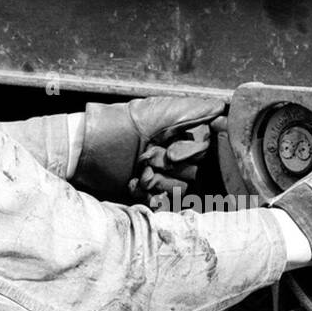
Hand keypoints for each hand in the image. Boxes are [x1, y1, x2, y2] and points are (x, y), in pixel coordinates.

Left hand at [74, 96, 224, 201]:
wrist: (89, 148)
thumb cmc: (121, 125)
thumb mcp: (158, 110)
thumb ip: (194, 109)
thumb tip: (222, 107)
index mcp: (180, 135)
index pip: (205, 151)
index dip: (189, 153)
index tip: (171, 151)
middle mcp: (174, 156)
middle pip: (194, 173)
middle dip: (169, 167)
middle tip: (147, 157)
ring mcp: (161, 175)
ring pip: (180, 189)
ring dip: (157, 181)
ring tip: (138, 171)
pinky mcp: (148, 192)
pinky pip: (164, 202)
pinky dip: (148, 195)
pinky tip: (133, 183)